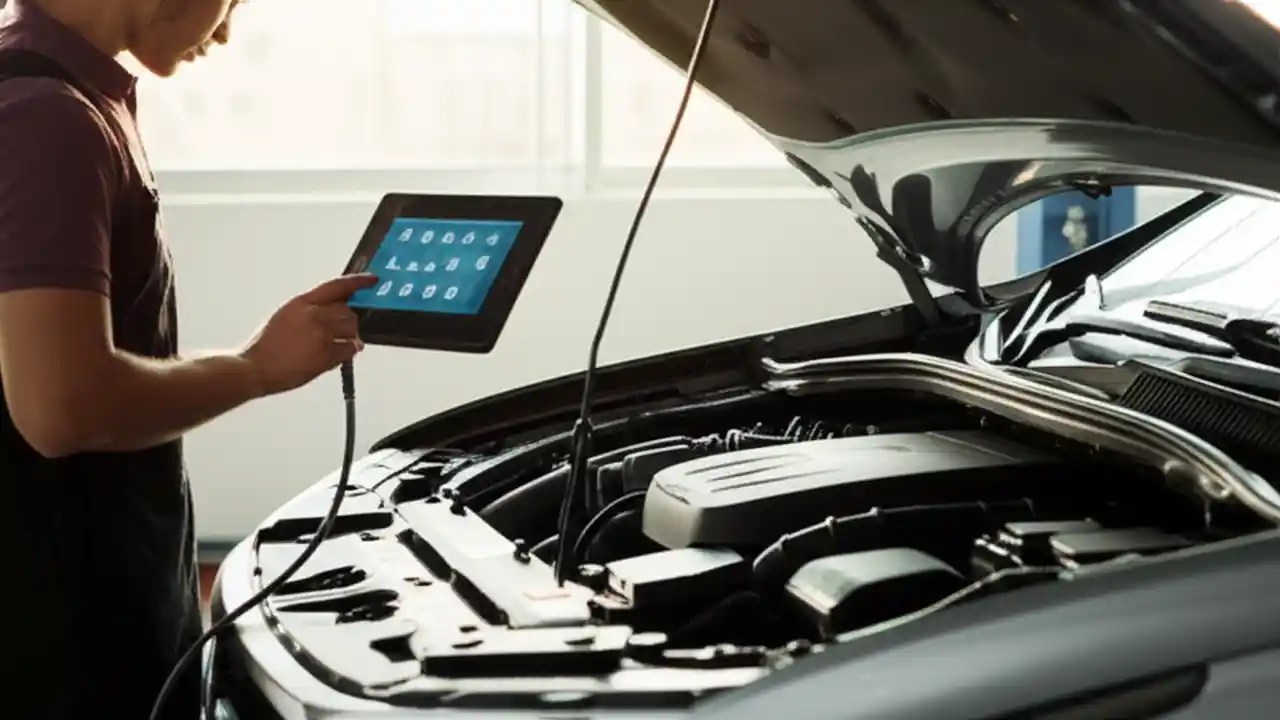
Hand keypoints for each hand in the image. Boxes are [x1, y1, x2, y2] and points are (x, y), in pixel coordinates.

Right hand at [239, 274, 378, 395]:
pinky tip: (339, 355)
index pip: (336, 286)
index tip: (371, 279)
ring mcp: (321, 334)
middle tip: (343, 329)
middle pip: (348, 310)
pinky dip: (347, 352)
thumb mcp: (286, 316)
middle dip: (349, 320)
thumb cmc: (266, 346)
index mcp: (301, 303)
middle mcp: (313, 315)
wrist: (256, 368)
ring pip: (352, 329)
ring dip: (351, 337)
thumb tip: (332, 311)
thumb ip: (309, 311)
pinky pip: (349, 349)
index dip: (357, 282)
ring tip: (341, 343)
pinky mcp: (326, 354)